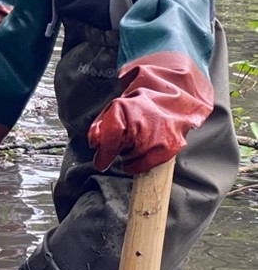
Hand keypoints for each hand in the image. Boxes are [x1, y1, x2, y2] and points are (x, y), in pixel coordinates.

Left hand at [88, 52, 212, 174]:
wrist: (174, 104)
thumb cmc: (141, 108)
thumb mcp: (115, 109)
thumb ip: (100, 125)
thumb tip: (94, 142)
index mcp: (125, 107)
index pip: (112, 133)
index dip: (104, 151)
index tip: (100, 162)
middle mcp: (143, 118)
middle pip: (122, 148)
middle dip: (118, 151)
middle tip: (123, 144)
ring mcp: (159, 133)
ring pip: (134, 158)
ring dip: (130, 156)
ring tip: (136, 143)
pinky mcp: (171, 145)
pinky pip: (147, 165)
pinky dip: (140, 165)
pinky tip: (141, 155)